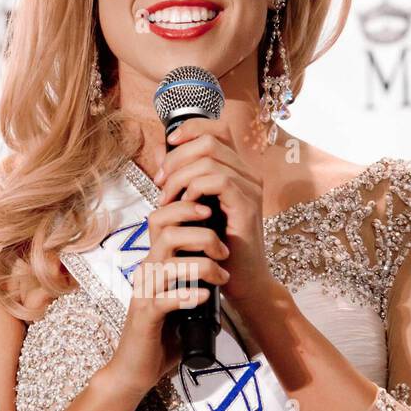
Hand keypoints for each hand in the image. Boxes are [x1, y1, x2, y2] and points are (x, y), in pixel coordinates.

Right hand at [107, 197, 229, 396]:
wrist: (137, 367)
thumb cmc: (161, 333)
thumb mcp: (181, 297)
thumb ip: (195, 278)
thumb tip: (226, 262)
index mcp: (154, 263)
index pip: (162, 220)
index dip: (186, 209)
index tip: (212, 213)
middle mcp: (146, 272)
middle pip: (168, 232)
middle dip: (203, 235)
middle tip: (224, 252)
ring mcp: (143, 293)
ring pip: (170, 262)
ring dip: (202, 266)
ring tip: (221, 278)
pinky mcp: (145, 316)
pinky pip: (165, 298)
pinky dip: (189, 294)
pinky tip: (204, 297)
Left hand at [154, 118, 274, 305]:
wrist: (241, 281)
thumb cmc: (216, 247)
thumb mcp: (192, 206)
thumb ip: (178, 176)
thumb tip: (159, 149)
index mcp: (237, 170)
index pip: (217, 130)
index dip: (191, 129)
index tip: (168, 146)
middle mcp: (248, 174)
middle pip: (209, 141)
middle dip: (176, 158)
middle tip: (161, 183)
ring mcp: (250, 189)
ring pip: (211, 159)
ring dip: (180, 176)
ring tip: (168, 199)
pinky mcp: (247, 206)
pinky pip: (219, 180)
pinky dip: (195, 188)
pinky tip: (185, 204)